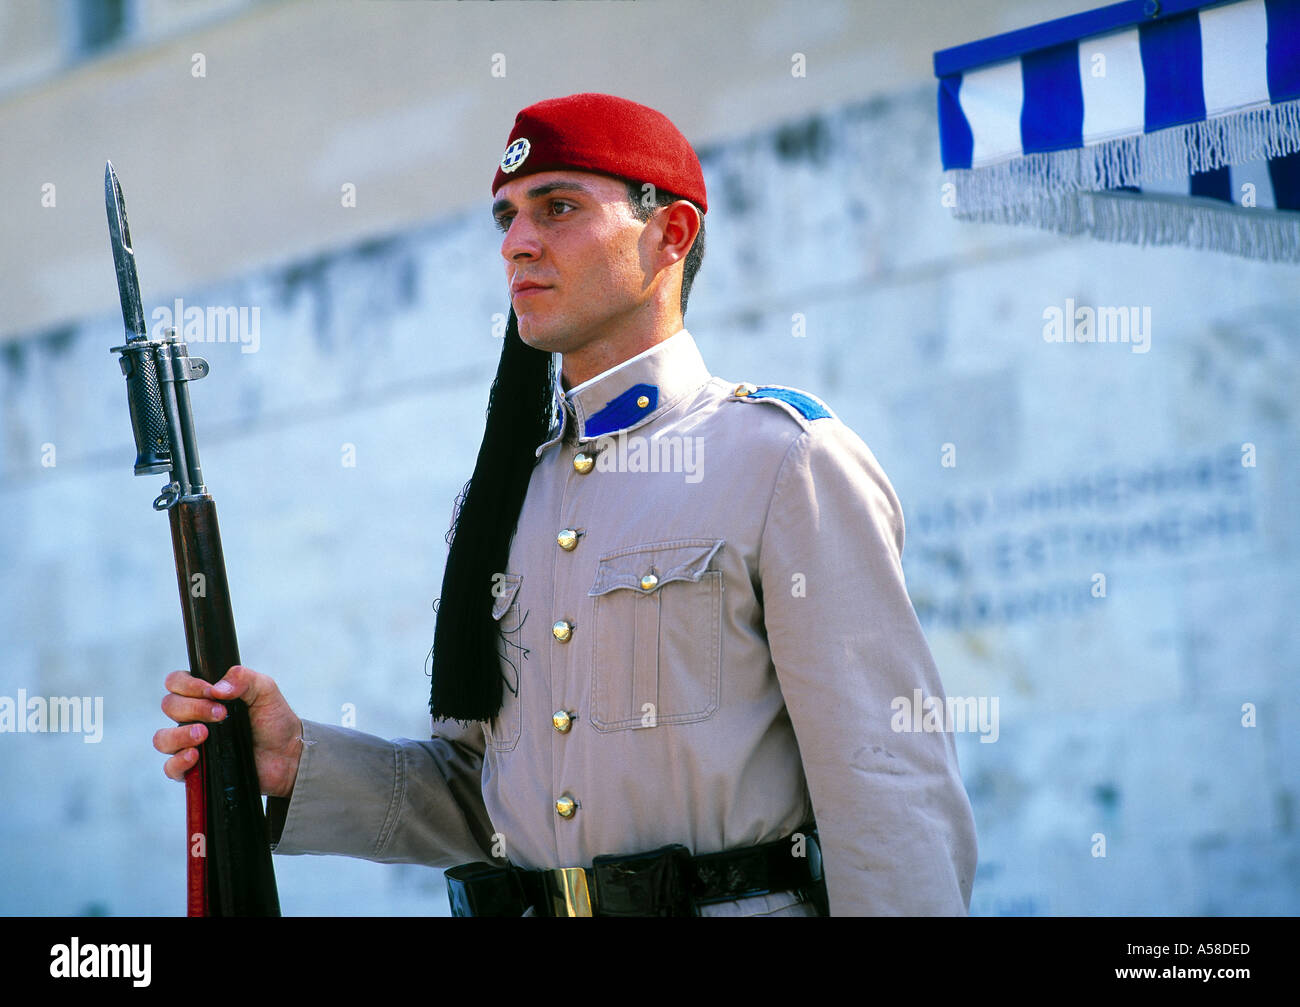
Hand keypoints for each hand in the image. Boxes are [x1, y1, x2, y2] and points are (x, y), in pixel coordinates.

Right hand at [154, 664, 303, 798]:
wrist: (288, 755)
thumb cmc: (274, 720)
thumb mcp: (265, 691)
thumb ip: (244, 679)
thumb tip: (218, 688)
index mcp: (206, 695)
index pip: (176, 682)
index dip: (187, 685)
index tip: (212, 692)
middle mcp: (194, 718)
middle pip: (169, 706)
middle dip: (192, 708)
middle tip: (221, 714)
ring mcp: (193, 744)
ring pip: (162, 738)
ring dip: (180, 734)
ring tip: (206, 734)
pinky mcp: (197, 770)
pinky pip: (170, 768)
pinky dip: (178, 762)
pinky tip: (196, 755)